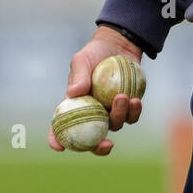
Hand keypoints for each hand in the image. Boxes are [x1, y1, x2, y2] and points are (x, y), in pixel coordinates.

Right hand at [48, 26, 144, 154]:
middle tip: (107, 144)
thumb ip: (78, 75)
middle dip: (98, 148)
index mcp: (75, 106)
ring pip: (115, 125)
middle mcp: (92, 114)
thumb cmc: (94, 53)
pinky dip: (134, 111)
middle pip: (92, 139)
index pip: (61, 127)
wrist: (118, 45)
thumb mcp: (82, 60)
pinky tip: (136, 100)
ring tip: (122, 97)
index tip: (59, 147)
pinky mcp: (128, 106)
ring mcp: (110, 111)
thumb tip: (74, 93)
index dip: (57, 140)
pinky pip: (132, 116)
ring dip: (119, 116)